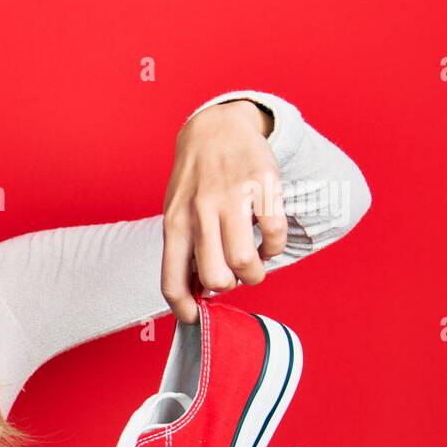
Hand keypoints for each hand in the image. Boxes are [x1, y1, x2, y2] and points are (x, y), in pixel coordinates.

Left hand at [159, 100, 285, 324]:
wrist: (216, 128)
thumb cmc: (195, 180)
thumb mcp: (176, 211)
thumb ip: (183, 249)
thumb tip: (195, 293)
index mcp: (175, 224)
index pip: (171, 279)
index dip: (182, 308)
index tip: (194, 317)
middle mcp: (200, 212)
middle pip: (216, 276)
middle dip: (228, 287)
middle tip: (232, 277)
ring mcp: (232, 198)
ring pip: (245, 261)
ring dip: (254, 274)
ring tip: (253, 265)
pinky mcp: (263, 187)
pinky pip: (274, 235)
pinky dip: (275, 249)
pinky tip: (268, 244)